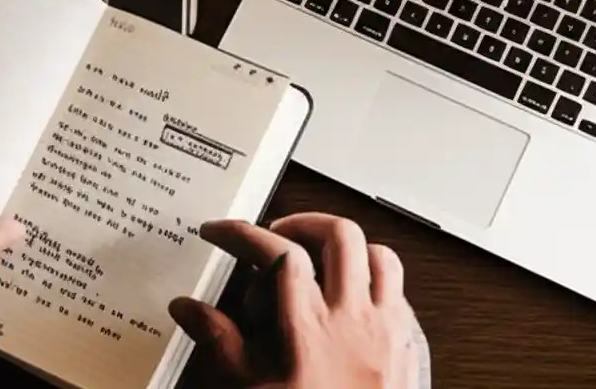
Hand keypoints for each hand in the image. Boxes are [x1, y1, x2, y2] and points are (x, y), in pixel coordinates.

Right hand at [169, 213, 421, 388]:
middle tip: (276, 233)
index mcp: (309, 327)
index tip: (222, 233)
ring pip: (378, 255)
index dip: (243, 233)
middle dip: (302, 222)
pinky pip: (399, 291)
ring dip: (347, 248)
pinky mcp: (406, 345)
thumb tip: (189, 309)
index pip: (277, 252)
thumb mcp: (248, 388)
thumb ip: (219, 341)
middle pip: (338, 235)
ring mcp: (386, 329)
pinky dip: (374, 279)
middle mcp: (354, 319)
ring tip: (318, 260)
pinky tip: (350, 298)